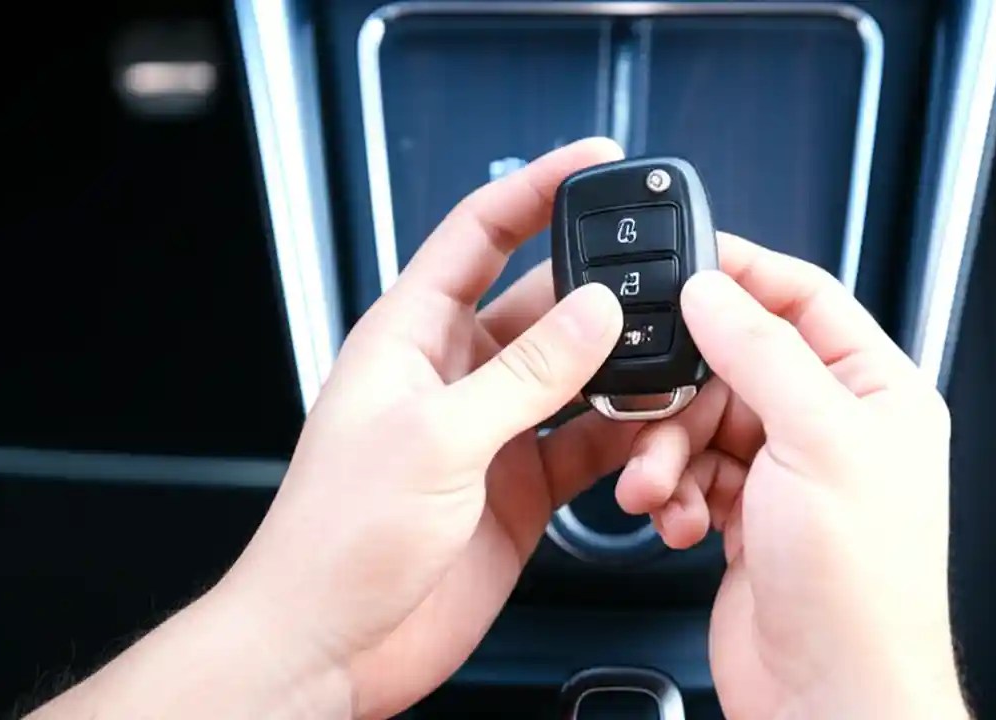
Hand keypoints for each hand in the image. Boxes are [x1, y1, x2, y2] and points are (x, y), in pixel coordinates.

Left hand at [29, 138, 643, 719]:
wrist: (332, 645)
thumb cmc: (337, 539)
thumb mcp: (439, 437)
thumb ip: (526, 373)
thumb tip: (593, 310)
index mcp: (410, 336)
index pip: (477, 234)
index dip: (534, 189)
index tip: (592, 160)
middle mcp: (452, 375)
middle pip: (540, 304)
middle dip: (597, 290)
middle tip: (658, 283)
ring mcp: (488, 430)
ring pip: (572, 376)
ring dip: (617, 373)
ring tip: (663, 367)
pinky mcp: (517, 485)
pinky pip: (583, 443)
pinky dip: (621, 440)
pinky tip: (646, 438)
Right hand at [616, 235, 967, 718]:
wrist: (828, 697)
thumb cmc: (860, 590)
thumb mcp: (816, 440)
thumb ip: (761, 352)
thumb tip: (714, 289)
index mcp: (875, 392)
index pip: (806, 299)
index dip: (744, 276)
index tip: (686, 266)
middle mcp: (834, 428)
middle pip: (736, 366)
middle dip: (685, 397)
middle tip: (657, 421)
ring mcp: (789, 475)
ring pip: (703, 424)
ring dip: (668, 454)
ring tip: (658, 488)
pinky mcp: (747, 517)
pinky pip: (691, 475)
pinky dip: (671, 494)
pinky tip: (674, 519)